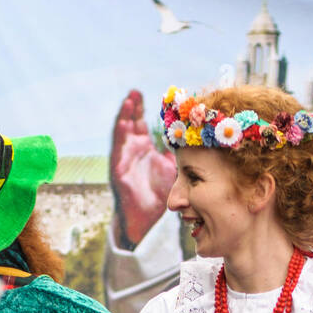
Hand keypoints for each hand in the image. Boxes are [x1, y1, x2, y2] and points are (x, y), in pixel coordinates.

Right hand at [110, 90, 175, 248]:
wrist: (145, 220)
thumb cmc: (158, 197)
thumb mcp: (174, 170)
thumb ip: (180, 153)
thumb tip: (194, 139)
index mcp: (146, 150)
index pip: (144, 125)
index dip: (146, 111)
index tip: (150, 96)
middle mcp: (134, 151)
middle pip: (132, 123)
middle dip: (134, 107)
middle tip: (136, 91)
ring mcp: (125, 159)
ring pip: (123, 132)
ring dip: (125, 115)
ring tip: (130, 100)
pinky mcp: (118, 169)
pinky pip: (118, 147)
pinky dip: (120, 134)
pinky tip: (125, 121)